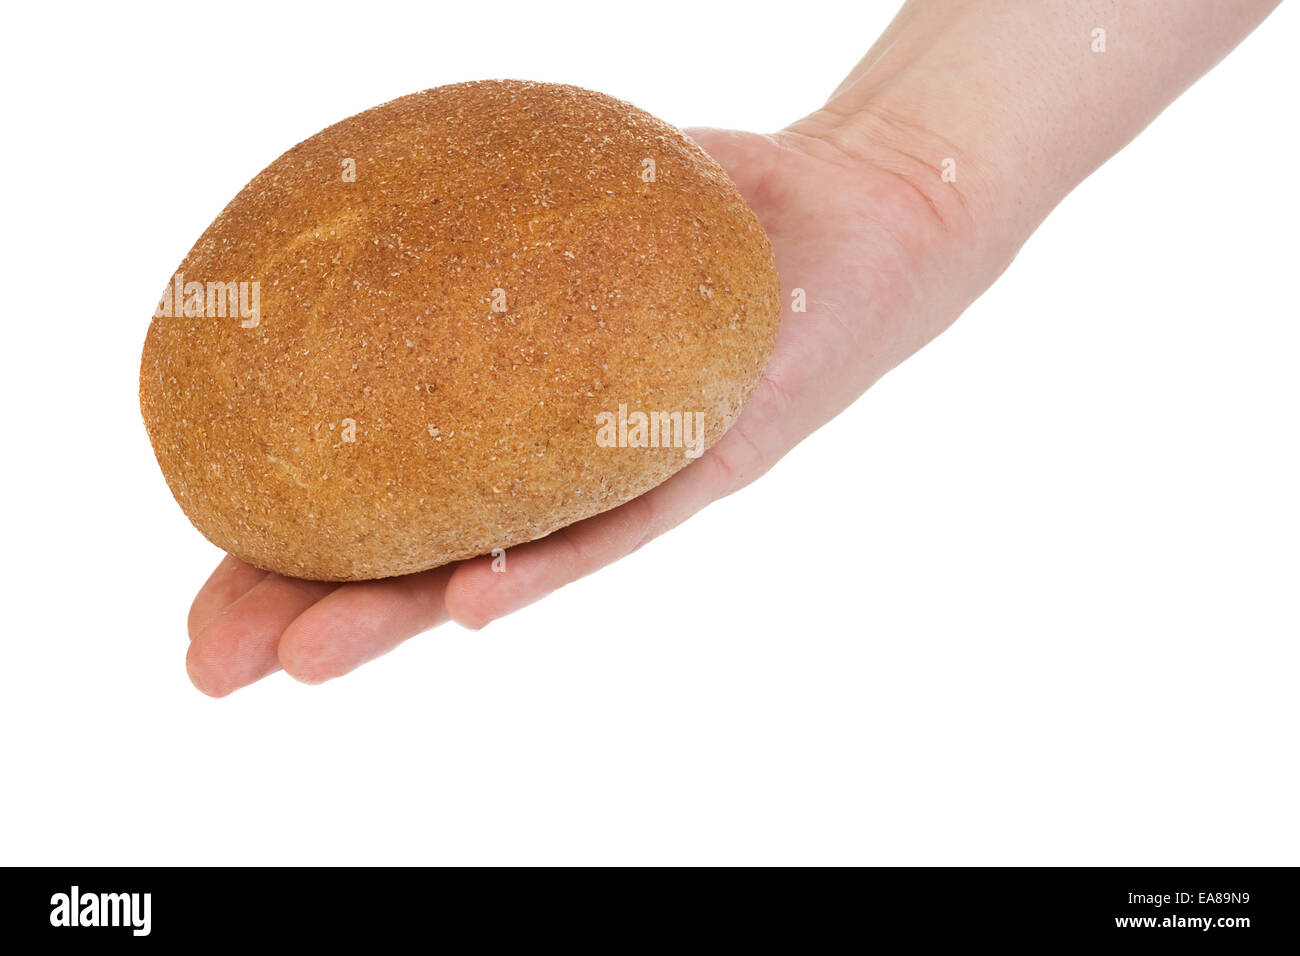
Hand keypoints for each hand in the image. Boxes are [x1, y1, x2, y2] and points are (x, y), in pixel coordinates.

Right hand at [184, 122, 993, 694]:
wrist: (867, 209)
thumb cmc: (708, 208)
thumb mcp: (572, 195)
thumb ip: (475, 217)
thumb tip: (346, 203)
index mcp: (509, 417)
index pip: (377, 487)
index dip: (279, 539)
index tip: (197, 577)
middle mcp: (558, 467)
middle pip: (416, 552)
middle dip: (307, 607)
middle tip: (208, 665)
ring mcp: (629, 473)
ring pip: (499, 561)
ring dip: (399, 615)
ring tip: (301, 659)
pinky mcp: (709, 464)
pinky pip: (620, 522)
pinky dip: (546, 564)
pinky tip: (467, 607)